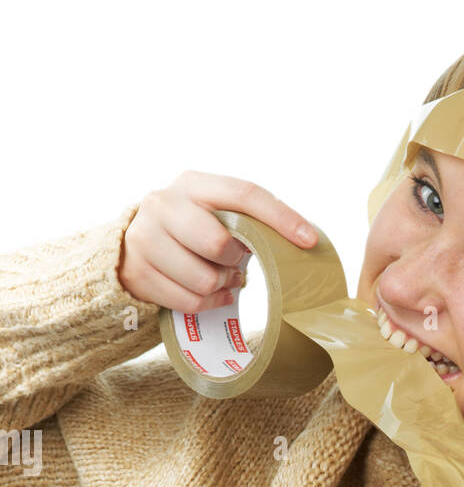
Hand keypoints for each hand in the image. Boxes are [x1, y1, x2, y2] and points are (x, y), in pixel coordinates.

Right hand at [117, 170, 318, 310]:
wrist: (131, 248)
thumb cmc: (189, 231)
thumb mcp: (211, 213)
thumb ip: (245, 220)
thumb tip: (302, 241)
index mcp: (193, 184)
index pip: (244, 193)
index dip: (280, 217)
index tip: (308, 239)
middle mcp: (163, 203)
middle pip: (218, 244)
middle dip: (233, 261)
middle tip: (234, 264)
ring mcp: (146, 238)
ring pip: (204, 280)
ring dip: (221, 286)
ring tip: (219, 277)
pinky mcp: (138, 273)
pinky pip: (191, 302)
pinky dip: (207, 303)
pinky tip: (209, 293)